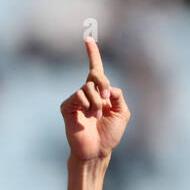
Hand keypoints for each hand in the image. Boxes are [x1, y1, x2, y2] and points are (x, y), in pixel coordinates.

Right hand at [60, 38, 129, 161]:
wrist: (97, 151)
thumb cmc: (110, 135)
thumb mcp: (122, 113)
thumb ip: (119, 96)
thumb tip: (109, 87)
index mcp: (101, 93)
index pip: (95, 69)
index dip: (92, 54)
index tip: (88, 38)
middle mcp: (87, 93)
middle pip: (95, 75)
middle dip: (103, 83)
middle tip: (107, 97)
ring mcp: (76, 99)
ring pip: (88, 87)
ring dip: (97, 102)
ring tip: (96, 116)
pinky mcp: (67, 106)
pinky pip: (78, 95)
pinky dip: (86, 105)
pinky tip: (87, 117)